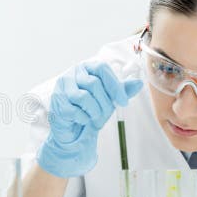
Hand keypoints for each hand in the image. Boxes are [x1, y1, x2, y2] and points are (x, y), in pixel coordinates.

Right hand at [37, 61, 141, 177]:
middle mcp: (71, 74)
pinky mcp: (57, 103)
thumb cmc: (90, 109)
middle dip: (105, 102)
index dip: (114, 85)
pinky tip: (83, 120)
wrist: (73, 128)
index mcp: (85, 68)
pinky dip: (83, 119)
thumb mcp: (109, 98)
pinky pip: (74, 110)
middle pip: (93, 83)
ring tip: (95, 118)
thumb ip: (122, 90)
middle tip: (106, 114)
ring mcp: (61, 88)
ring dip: (94, 111)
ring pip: (84, 97)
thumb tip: (139, 83)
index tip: (124, 101)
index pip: (102, 68)